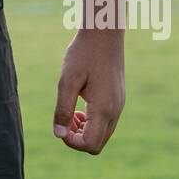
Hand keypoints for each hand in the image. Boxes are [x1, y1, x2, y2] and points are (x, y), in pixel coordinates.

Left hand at [53, 27, 124, 153]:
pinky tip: (81, 104)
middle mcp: (115, 111)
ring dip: (84, 130)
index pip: (89, 144)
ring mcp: (119, 105)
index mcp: (103, 109)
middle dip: (77, 138)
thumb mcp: (67, 81)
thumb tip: (58, 134)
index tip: (60, 124)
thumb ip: (63, 109)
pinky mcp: (119, 99)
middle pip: (97, 144)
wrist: (104, 33)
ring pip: (103, 134)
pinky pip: (107, 122)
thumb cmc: (83, 54)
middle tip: (65, 118)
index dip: (71, 141)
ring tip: (71, 111)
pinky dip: (92, 121)